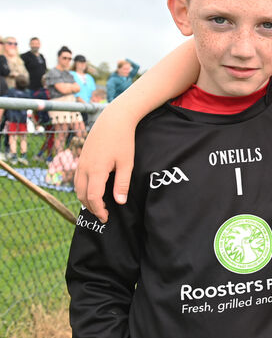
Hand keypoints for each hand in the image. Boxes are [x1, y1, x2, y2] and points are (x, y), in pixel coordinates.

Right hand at [75, 104, 136, 221]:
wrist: (113, 120)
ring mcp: (81, 163)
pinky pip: (77, 179)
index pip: (93, 197)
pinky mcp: (81, 158)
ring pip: (77, 187)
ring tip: (98, 207)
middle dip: (91, 208)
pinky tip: (93, 192)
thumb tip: (119, 202)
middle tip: (103, 216)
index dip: (99, 210)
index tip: (106, 218)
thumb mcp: (127, 163)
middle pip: (82, 195)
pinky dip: (83, 189)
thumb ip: (122, 184)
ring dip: (86, 199)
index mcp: (96, 170)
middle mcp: (84, 168)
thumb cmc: (123, 140)